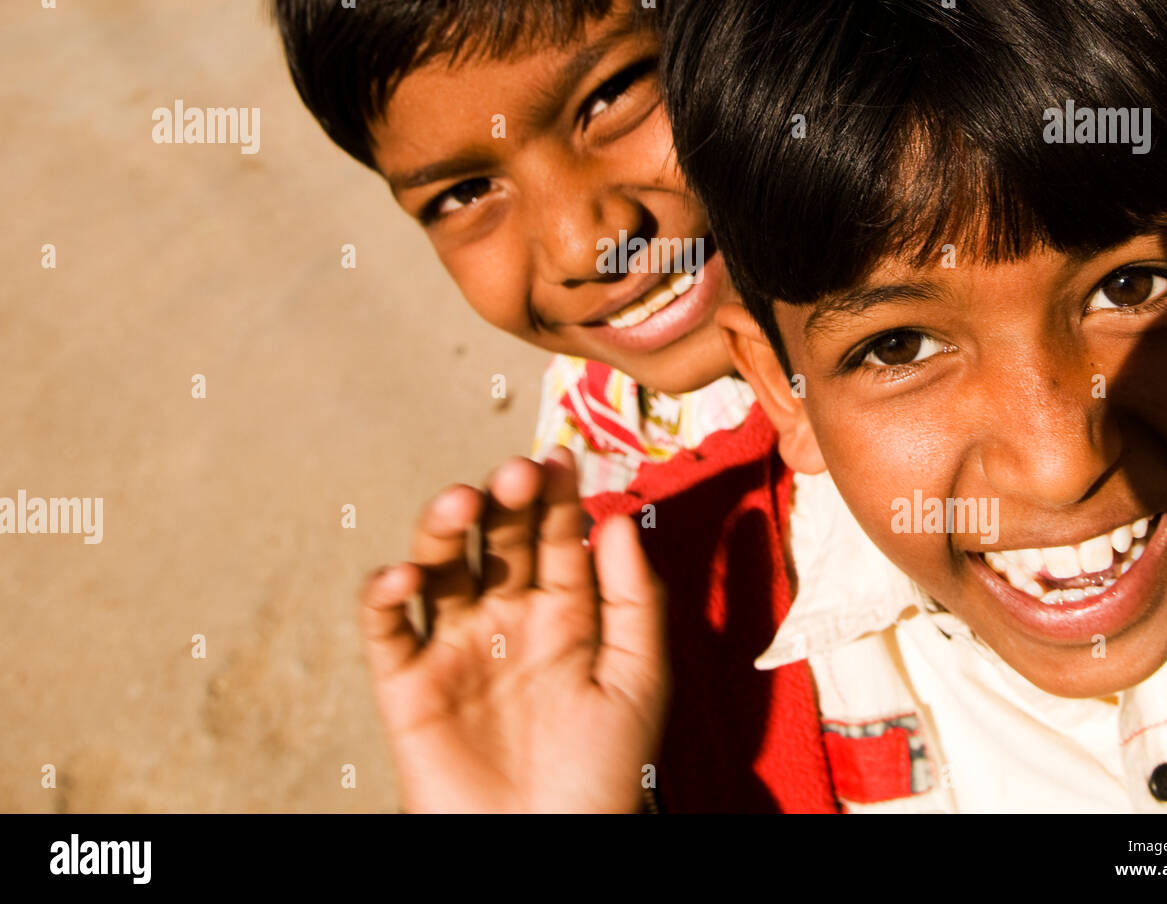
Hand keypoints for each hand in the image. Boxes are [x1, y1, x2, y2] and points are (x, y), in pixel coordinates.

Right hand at [359, 448, 668, 811]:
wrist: (546, 851)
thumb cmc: (604, 776)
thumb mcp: (638, 681)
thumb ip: (634, 598)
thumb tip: (618, 518)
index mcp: (564, 614)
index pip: (556, 538)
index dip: (556, 497)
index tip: (560, 458)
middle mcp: (507, 619)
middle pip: (496, 541)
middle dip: (504, 503)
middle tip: (516, 475)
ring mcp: (456, 648)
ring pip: (439, 569)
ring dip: (442, 530)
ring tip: (461, 502)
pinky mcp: (408, 686)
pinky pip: (387, 632)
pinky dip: (384, 598)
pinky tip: (404, 578)